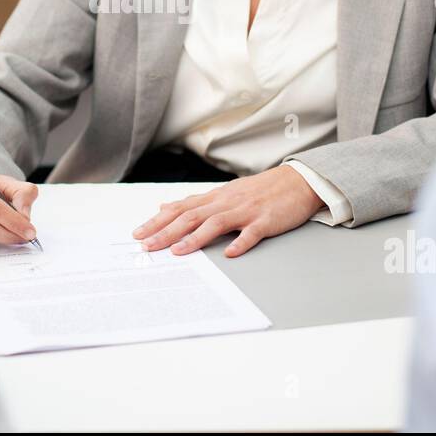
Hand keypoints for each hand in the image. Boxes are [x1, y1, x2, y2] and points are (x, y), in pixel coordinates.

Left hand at [131, 165, 324, 257]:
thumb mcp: (224, 193)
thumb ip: (195, 202)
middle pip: (192, 216)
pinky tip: (230, 253)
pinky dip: (241, 242)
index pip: (181, 209)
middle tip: (147, 246)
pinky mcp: (266, 221)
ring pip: (216, 223)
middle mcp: (227, 202)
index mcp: (216, 198)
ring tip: (178, 251)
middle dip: (167, 232)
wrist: (296, 182)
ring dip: (195, 237)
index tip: (139, 234)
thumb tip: (165, 207)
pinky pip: (252, 233)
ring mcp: (246, 211)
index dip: (158, 222)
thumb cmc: (259, 191)